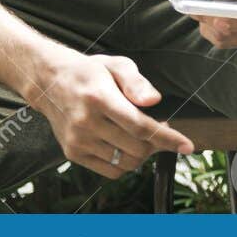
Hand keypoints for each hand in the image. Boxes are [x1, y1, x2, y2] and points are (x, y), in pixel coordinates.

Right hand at [24, 49, 193, 178]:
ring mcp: (78, 141)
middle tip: (161, 131)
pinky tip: (125, 146)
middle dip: (157, 144)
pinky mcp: (72, 153)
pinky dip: (125, 164)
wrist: (49, 83)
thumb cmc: (89, 72)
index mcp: (100, 99)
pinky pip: (109, 171)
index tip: (187, 146)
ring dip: (142, 155)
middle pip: (136, 148)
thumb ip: (137, 82)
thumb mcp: (116, 65)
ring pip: (125, 163)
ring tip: (143, 138)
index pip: (140, 127)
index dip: (168, 138)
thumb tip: (154, 100)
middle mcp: (86, 123)